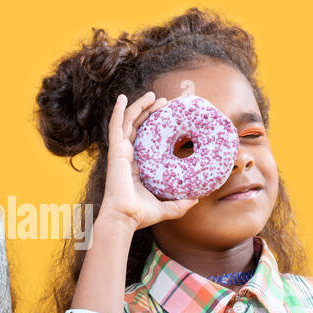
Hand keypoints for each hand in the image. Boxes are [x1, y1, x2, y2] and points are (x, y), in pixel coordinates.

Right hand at [99, 91, 199, 230]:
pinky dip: (117, 111)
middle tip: (164, 102)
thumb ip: (180, 204)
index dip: (153, 126)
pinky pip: (115, 126)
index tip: (166, 116)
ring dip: (139, 106)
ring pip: (128, 122)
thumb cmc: (140, 215)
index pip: (143, 139)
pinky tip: (122, 98)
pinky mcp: (115, 151)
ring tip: (152, 95)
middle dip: (149, 111)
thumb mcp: (166, 207)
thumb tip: (197, 199)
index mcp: (136, 166)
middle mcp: (126, 156)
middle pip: (137, 126)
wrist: (124, 217)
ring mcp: (119, 152)